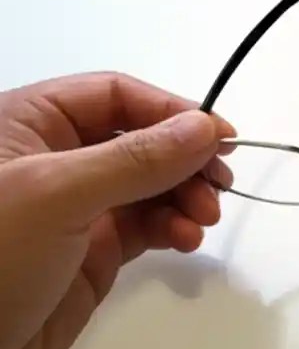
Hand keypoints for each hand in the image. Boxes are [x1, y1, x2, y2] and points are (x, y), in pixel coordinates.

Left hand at [0, 73, 233, 348]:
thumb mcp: (56, 195)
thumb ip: (135, 160)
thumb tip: (204, 128)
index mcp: (27, 122)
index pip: (114, 95)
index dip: (170, 111)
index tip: (221, 138)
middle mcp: (53, 159)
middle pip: (140, 140)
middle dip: (184, 161)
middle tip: (218, 188)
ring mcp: (73, 208)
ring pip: (149, 186)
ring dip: (185, 196)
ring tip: (203, 220)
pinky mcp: (91, 253)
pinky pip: (146, 227)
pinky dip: (173, 229)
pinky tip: (186, 240)